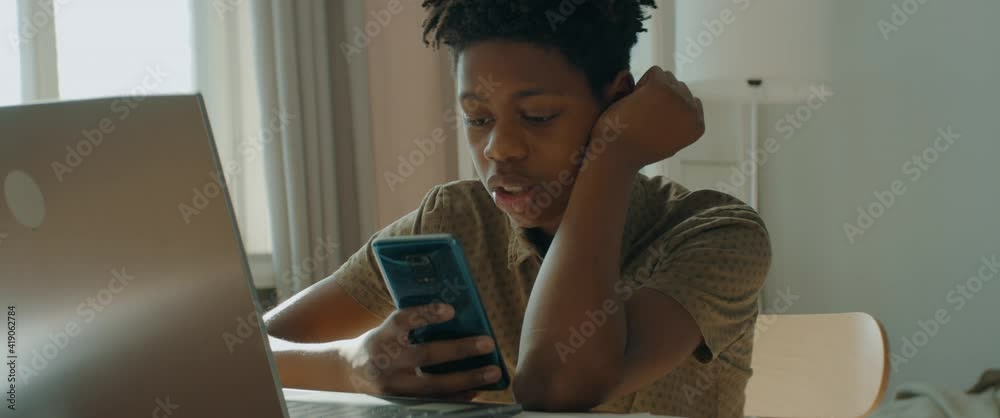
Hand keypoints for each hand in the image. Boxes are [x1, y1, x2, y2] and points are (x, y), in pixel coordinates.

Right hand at [345, 304, 501, 400]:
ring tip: (493, 372)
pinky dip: (456, 396)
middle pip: (425, 355)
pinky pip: (432, 402)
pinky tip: (475, 390)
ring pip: (433, 385)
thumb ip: (412, 326)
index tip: (450, 310)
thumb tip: (459, 319)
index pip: (402, 321)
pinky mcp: (398, 403)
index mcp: (382, 336)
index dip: (425, 315)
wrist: (348, 372)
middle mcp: (385, 361)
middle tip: (488, 343)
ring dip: (466, 379)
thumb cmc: (379, 344)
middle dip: (460, 349)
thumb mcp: (387, 330)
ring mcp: (392, 386)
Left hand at [594, 66, 704, 170]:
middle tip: (645, 118)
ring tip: (640, 111)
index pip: (691, 102)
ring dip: (653, 88)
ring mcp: (677, 98)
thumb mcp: (670, 141)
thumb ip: (684, 123)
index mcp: (697, 126)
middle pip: (681, 88)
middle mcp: (692, 112)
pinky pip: (655, 72)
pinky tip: (635, 101)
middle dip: (663, 96)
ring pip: (669, 78)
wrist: (616, 153)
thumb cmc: (638, 149)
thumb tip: (692, 101)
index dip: (670, 108)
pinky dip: (643, 83)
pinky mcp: (660, 87)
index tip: (656, 123)